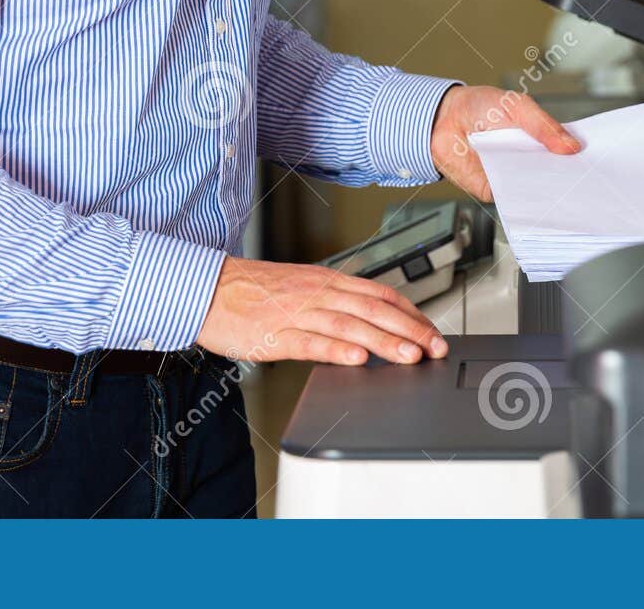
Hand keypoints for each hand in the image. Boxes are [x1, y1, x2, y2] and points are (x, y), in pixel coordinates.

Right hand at [195, 256, 448, 365]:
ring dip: (384, 342)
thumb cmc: (251, 291)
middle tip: (435, 348)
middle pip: (373, 309)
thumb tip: (367, 321)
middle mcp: (318, 293)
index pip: (380, 293)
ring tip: (410, 356)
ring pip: (350, 326)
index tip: (432, 331)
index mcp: (326, 281)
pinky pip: (311, 342)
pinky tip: (357, 360)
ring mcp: (298, 313)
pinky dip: (337, 351)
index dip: (411, 313)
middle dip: (410, 330)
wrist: (207, 289)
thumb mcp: (301, 287)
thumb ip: (333, 302)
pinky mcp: (276, 334)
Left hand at [431, 84, 580, 201]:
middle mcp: (528, 161)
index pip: (567, 154)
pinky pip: (513, 201)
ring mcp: (512, 177)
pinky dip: (523, 201)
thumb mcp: (518, 106)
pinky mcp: (494, 191)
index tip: (600, 165)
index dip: (583, 160)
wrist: (443, 118)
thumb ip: (543, 125)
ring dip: (550, 193)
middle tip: (589, 184)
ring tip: (568, 192)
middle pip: (556, 176)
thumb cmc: (480, 107)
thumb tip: (570, 146)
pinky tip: (536, 199)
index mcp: (539, 140)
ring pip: (537, 192)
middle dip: (570, 180)